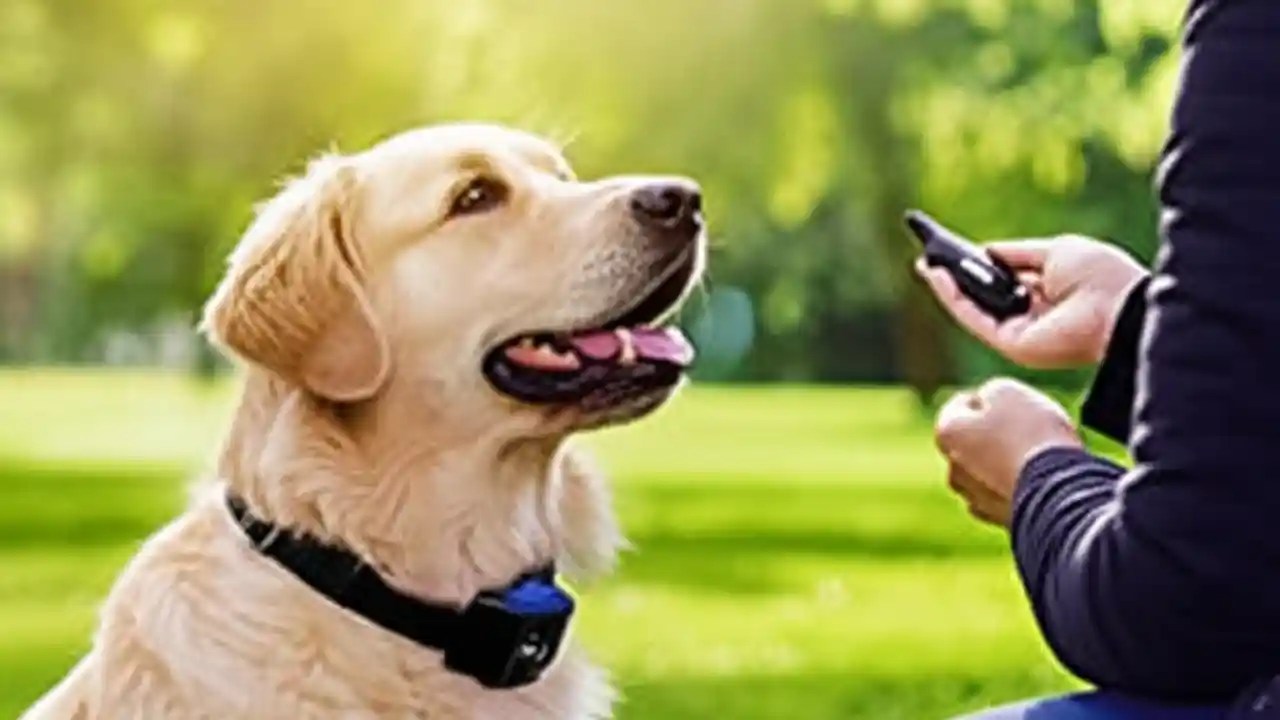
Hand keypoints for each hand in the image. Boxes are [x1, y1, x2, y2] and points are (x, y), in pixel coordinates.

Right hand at [917, 234, 1145, 368]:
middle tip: (927, 259)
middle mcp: (1032, 316)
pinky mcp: (1011, 344)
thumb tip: (984, 251)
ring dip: (947, 288)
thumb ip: (1016, 253)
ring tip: (925, 263)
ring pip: (973, 309)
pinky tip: (937, 276)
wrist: (1119, 307)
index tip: (952, 252)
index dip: (978, 267)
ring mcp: (1020, 333)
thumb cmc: (1099, 276)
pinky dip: (952, 298)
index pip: (1004, 281)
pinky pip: (974, 319)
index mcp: (1048, 294)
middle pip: (984, 297)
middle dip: (955, 278)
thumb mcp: (1054, 251)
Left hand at [935, 378, 1082, 527]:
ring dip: (1011, 461)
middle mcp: (954, 471)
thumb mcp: (1007, 391)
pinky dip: (1025, 487)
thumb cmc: (1030, 435)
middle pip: (975, 442)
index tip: (1013, 401)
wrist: (1061, 492)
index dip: (988, 397)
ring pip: (993, 471)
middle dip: (997, 432)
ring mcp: (978, 500)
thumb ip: (991, 392)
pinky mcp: (1004, 521)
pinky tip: (1048, 480)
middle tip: (1031, 426)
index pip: (961, 405)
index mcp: (947, 434)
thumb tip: (987, 403)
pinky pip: (1012, 495)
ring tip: (1044, 454)